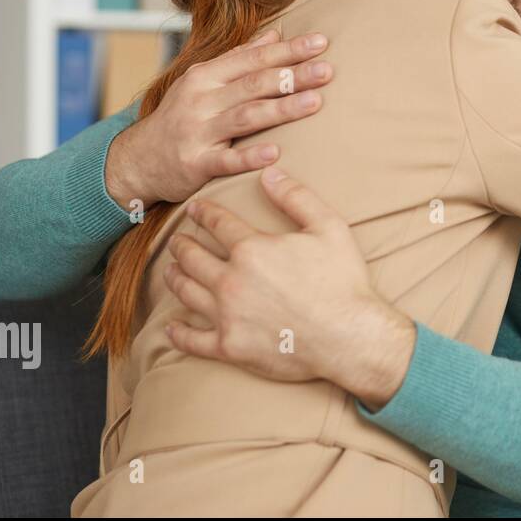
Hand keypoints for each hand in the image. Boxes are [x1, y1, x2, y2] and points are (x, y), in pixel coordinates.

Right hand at [105, 30, 332, 205]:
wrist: (137, 159)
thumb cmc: (181, 116)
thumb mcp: (203, 81)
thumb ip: (239, 58)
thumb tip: (275, 33)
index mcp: (206, 75)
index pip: (253, 58)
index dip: (288, 50)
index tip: (320, 43)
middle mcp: (202, 100)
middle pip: (253, 84)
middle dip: (291, 76)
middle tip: (327, 70)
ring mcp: (198, 132)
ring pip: (245, 117)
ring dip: (281, 109)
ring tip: (315, 102)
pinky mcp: (195, 164)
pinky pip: (225, 160)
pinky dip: (249, 157)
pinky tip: (275, 152)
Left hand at [164, 167, 415, 407]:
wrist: (349, 337)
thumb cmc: (343, 282)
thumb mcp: (330, 228)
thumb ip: (296, 197)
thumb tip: (269, 173)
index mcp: (252, 249)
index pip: (217, 224)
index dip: (204, 213)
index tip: (195, 209)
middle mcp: (231, 280)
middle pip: (192, 257)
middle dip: (182, 245)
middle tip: (177, 241)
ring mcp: (226, 316)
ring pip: (186, 293)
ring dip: (174, 278)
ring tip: (170, 271)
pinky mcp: (229, 347)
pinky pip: (191, 340)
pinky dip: (177, 333)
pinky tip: (171, 327)